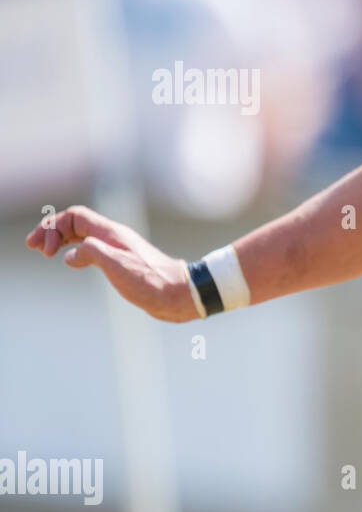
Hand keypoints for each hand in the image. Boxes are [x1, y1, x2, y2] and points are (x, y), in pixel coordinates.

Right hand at [24, 205, 198, 322]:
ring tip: (45, 251)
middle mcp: (114, 238)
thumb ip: (91, 253)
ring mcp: (119, 249)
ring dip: (62, 240)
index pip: (75, 216)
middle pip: (76, 223)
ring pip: (83, 235)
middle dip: (52, 231)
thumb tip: (69, 256)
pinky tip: (72, 260)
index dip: (53, 227)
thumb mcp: (117, 265)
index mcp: (112, 233)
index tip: (43, 250)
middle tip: (33, 247)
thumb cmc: (152, 281)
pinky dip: (76, 250)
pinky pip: (92, 249)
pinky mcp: (123, 263)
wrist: (179, 295)